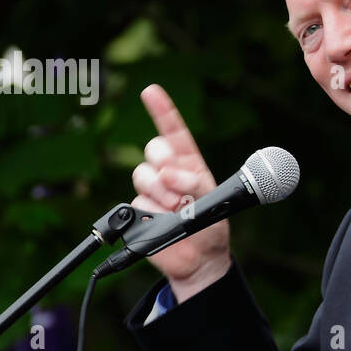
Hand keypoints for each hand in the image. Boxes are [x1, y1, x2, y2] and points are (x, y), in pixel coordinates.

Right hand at [131, 84, 230, 300]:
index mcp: (188, 164)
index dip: (162, 110)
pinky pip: (138, 202)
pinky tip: (165, 223)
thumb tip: (166, 174)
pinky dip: (154, 213)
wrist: (200, 259)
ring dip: (161, 191)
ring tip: (176, 208)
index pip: (174, 132)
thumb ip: (194, 182)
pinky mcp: (137, 211)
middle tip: (181, 189)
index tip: (150, 91)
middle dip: (165, 163)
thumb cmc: (211, 226)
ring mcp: (150, 191)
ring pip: (142, 175)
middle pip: (153, 149)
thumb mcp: (213, 200)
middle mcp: (167, 173)